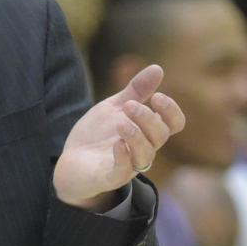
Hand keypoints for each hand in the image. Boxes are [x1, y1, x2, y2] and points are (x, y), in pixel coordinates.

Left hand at [54, 64, 185, 209]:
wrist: (72, 160)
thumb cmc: (98, 135)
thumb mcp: (115, 107)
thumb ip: (136, 90)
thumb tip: (158, 68)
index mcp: (148, 131)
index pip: (174, 124)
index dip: (171, 111)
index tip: (156, 97)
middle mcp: (143, 149)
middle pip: (160, 136)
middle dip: (147, 118)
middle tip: (129, 105)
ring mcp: (129, 165)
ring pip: (146, 155)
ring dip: (136, 136)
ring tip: (120, 123)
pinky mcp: (111, 177)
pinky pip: (124, 171)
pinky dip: (123, 156)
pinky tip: (116, 143)